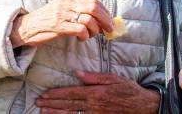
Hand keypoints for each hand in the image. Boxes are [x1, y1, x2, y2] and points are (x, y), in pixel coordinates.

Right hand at [10, 0, 113, 46]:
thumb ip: (75, 11)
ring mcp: (61, 15)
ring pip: (89, 20)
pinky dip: (85, 36)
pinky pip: (80, 30)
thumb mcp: (60, 11)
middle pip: (94, 8)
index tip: (109, 22)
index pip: (93, 0)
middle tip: (109, 30)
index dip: (105, 11)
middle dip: (106, 20)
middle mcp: (65, 4)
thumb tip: (98, 19)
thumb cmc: (44, 22)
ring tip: (90, 36)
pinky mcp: (58, 26)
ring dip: (95, 31)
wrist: (24, 28)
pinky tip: (81, 39)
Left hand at [37, 71, 159, 113]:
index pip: (71, 93)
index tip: (44, 94)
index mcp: (95, 92)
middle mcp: (94, 105)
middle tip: (38, 103)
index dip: (56, 94)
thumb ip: (94, 77)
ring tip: (43, 112)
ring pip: (72, 113)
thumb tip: (77, 72)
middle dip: (52, 103)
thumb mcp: (113, 78)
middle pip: (68, 104)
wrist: (144, 106)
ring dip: (57, 113)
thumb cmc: (128, 89)